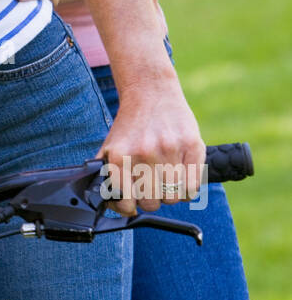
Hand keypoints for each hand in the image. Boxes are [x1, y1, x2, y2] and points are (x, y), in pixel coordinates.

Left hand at [96, 79, 205, 217]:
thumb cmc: (131, 126)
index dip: (131, 206)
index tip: (134, 201)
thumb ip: (106, 176)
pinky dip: (187, 189)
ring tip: (166, 178)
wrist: (151, 92)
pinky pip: (192, 188)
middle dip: (151, 199)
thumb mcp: (111, 147)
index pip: (128, 204)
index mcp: (120, 157)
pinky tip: (180, 176)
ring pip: (174, 198)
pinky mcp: (193, 146)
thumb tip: (113, 206)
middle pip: (153, 203)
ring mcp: (170, 150)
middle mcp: (144, 154)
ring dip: (170, 194)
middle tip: (151, 186)